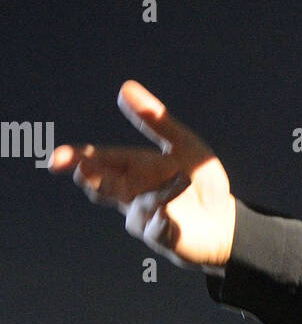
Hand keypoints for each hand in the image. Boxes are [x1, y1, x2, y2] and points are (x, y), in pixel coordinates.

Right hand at [48, 80, 235, 270]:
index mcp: (134, 168)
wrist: (223, 218)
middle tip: (84, 171)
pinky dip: (161, 224)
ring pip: (140, 205)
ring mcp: (146, 218)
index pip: (99, 161)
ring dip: (156, 195)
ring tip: (181, 180)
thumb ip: (154, 119)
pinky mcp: (165, 236)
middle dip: (96, 180)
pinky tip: (165, 217)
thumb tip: (125, 87)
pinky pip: (159, 231)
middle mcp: (132, 194)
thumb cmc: (198, 180)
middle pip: (107, 186)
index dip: (77, 159)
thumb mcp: (182, 143)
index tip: (57, 159)